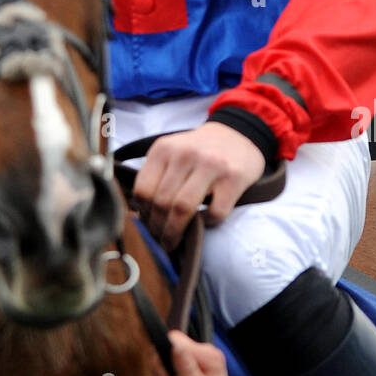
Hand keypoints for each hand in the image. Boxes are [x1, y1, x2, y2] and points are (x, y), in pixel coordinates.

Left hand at [133, 121, 264, 249]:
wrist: (237, 134)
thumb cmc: (199, 150)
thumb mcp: (171, 153)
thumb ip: (155, 176)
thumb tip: (138, 214)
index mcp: (164, 149)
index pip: (143, 189)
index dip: (144, 213)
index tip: (148, 224)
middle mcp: (186, 154)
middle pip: (162, 202)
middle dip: (159, 228)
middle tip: (161, 240)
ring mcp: (211, 165)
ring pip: (183, 209)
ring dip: (176, 232)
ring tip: (174, 241)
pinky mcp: (234, 178)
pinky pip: (215, 212)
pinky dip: (208, 223)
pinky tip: (206, 221)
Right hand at [167, 330, 240, 375]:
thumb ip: (186, 367)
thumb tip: (174, 343)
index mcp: (209, 355)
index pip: (175, 339)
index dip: (164, 357)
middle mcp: (203, 352)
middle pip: (168, 345)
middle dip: (162, 367)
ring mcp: (196, 359)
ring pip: (164, 354)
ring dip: (163, 374)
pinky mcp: (188, 366)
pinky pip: (167, 364)